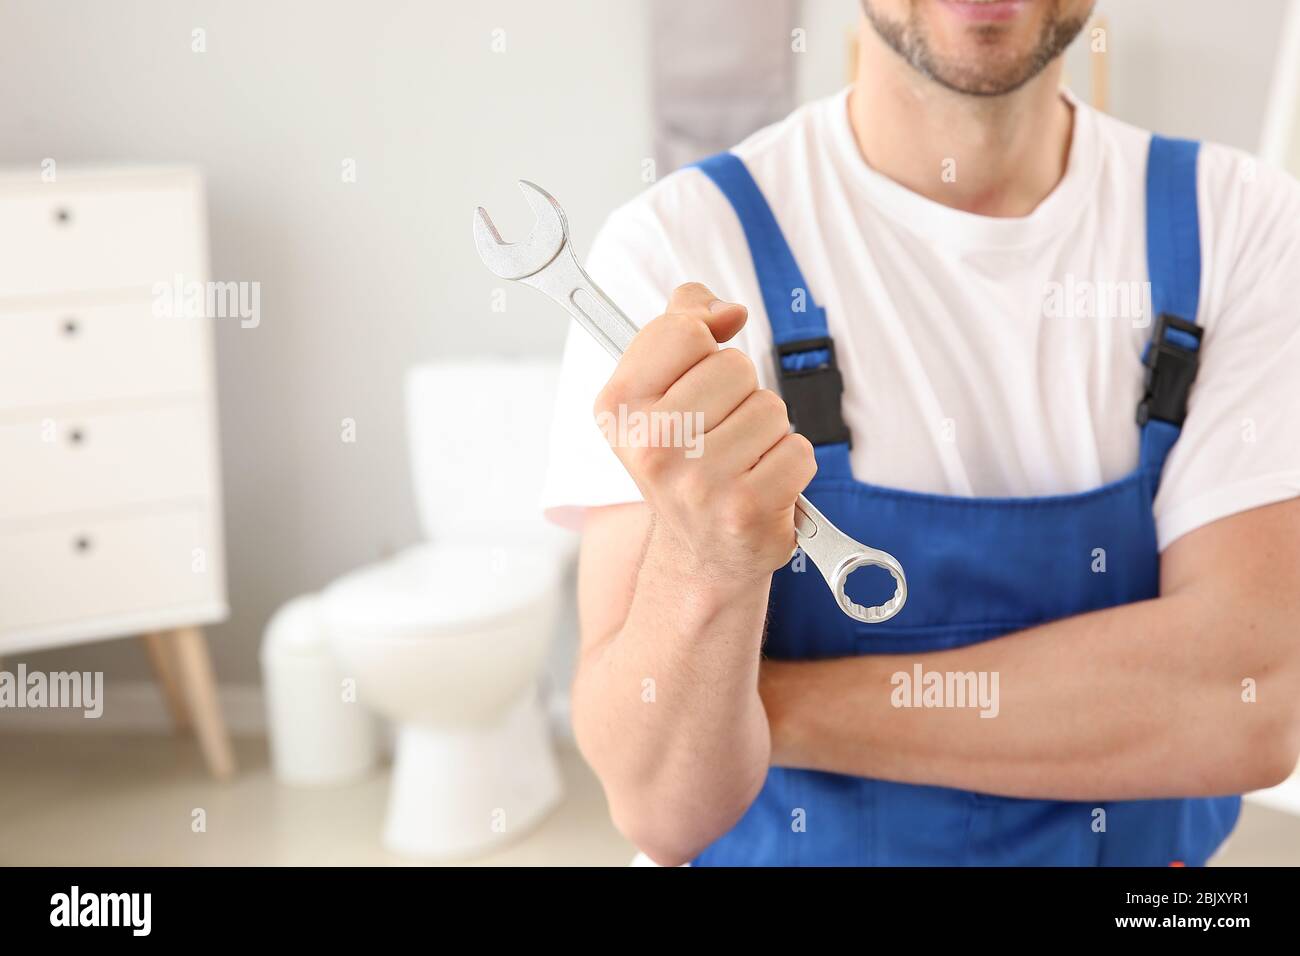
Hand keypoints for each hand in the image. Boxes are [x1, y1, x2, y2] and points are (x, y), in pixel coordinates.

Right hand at [593, 282, 815, 581]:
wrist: (701, 551)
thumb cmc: (685, 459)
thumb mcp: (660, 390)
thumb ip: (681, 326)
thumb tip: (726, 309)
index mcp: (620, 408)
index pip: (683, 329)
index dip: (705, 340)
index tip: (700, 366)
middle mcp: (650, 447)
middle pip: (733, 366)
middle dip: (740, 392)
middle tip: (719, 431)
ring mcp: (697, 483)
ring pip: (770, 408)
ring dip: (767, 432)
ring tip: (740, 461)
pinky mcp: (744, 510)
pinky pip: (797, 450)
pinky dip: (790, 465)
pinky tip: (762, 485)